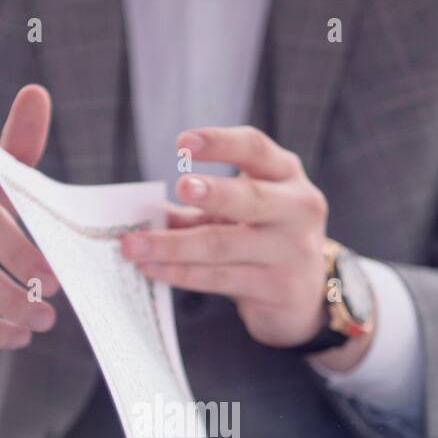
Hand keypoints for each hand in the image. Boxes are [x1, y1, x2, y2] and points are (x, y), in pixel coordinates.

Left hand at [119, 126, 370, 369]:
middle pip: (252, 198)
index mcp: (285, 175)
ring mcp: (290, 251)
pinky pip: (218, 278)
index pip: (256, 149)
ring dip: (172, 246)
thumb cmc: (262, 238)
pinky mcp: (276, 288)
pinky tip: (153, 269)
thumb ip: (197, 203)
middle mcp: (296, 209)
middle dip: (215, 192)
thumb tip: (139, 207)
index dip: (221, 143)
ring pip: (223, 245)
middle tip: (181, 187)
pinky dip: (180, 273)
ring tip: (133, 246)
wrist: (304, 294)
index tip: (183, 142)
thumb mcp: (238, 212)